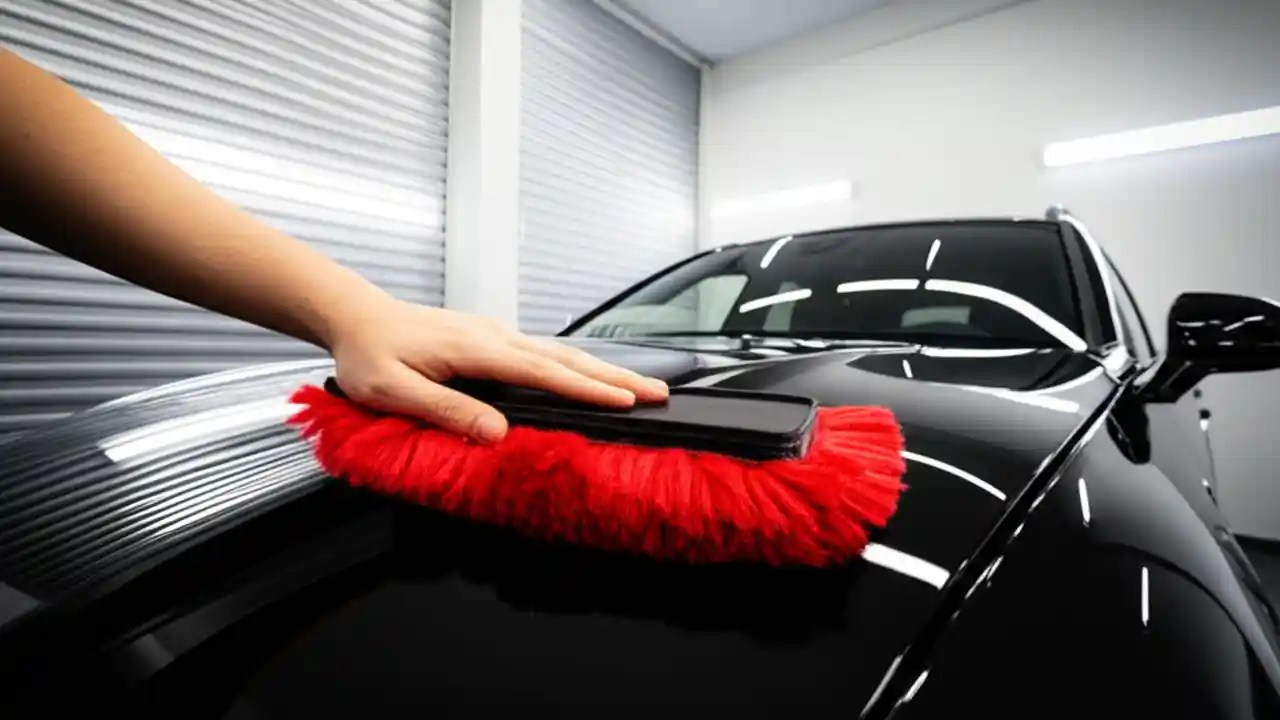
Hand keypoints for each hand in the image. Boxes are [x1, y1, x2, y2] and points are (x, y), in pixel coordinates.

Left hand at [328, 298, 668, 442]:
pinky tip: (588, 376)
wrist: (355, 316)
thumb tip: (497, 433)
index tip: (625, 401)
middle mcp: (494, 335)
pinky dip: (576, 366)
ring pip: (560, 353)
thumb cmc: (369, 354)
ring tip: (638, 386)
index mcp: (476, 348)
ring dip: (602, 369)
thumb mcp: (394, 391)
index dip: (587, 389)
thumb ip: (445, 410)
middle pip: (567, 358)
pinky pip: (544, 353)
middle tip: (658, 392)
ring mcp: (495, 334)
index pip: (544, 373)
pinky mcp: (491, 338)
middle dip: (616, 376)